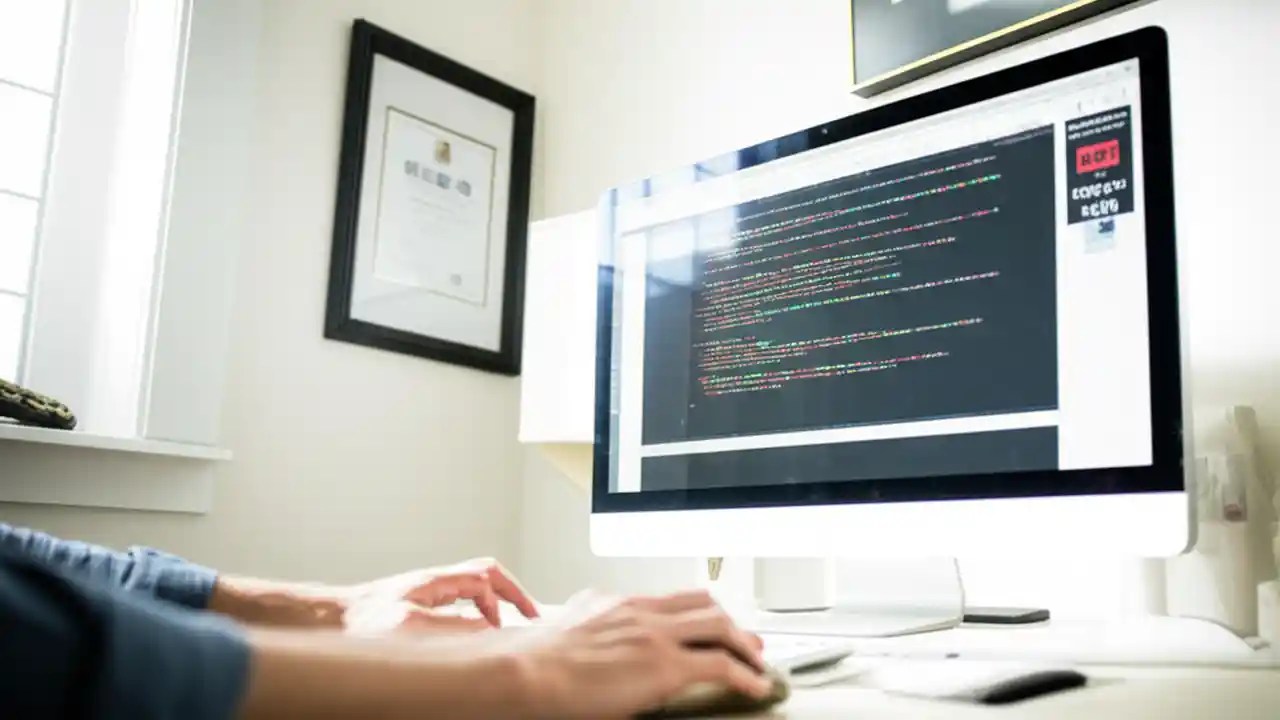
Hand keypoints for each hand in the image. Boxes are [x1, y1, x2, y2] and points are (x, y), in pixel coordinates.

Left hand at [342, 557, 538, 634]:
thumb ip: (452, 625)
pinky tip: (473, 632)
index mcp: (437, 580)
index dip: (509, 600)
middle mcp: (434, 582)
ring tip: (504, 627)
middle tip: (529, 614)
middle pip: (484, 575)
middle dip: (510, 593)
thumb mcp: (410, 625)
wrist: (330, 620)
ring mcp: (426, 592)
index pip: (487, 578)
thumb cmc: (360, 622)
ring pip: (472, 588)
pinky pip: (457, 602)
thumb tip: (487, 627)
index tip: (523, 621)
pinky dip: (474, 614)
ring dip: (492, 604)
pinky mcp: (417, 605)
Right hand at [510, 589, 770, 719]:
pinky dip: (744, 675)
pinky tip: (753, 687)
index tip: (711, 624)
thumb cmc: (534, 660)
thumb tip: (590, 625)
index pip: (672, 599)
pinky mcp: (664, 664)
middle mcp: (641, 610)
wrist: (525, 671)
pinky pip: (720, 664)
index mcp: (618, 603)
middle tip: (747, 641)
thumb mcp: (568, 625)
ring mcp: (655, 634)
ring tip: (756, 664)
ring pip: (719, 625)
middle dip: (731, 623)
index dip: (700, 611)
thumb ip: (590, 618)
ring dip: (744, 645)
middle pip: (704, 603)